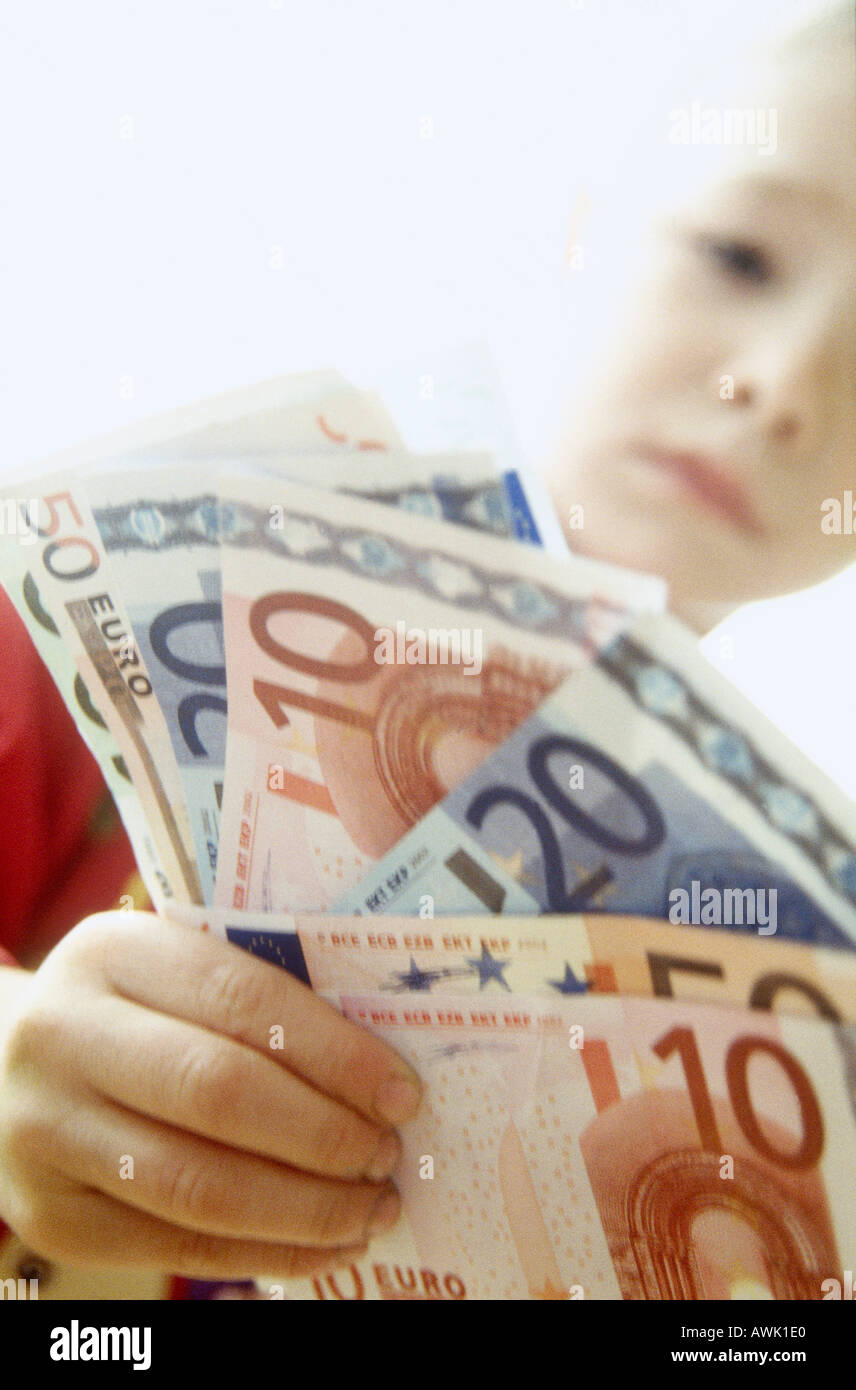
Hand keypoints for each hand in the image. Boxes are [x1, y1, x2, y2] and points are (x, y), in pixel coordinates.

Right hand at [0, 911, 421, 1279]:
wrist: (6, 1064)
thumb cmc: (134, 1011)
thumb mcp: (175, 971)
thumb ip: (258, 1000)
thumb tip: (385, 1074)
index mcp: (112, 952)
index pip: (241, 999)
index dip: (333, 1052)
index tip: (402, 1093)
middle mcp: (63, 1036)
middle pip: (219, 1094)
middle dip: (325, 1135)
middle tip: (389, 1155)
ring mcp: (46, 1131)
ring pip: (198, 1185)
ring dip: (306, 1207)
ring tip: (373, 1208)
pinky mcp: (51, 1215)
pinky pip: (175, 1245)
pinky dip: (266, 1251)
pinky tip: (325, 1244)